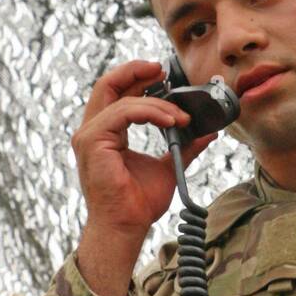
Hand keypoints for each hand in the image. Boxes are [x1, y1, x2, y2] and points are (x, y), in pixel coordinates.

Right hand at [71, 58, 218, 241]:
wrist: (127, 226)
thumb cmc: (139, 203)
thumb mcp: (168, 166)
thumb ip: (184, 147)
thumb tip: (207, 133)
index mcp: (105, 134)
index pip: (115, 94)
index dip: (137, 79)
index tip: (163, 75)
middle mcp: (92, 131)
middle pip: (107, 85)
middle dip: (136, 71)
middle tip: (162, 68)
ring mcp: (89, 136)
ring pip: (122, 100)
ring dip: (157, 103)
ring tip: (181, 117)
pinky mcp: (93, 142)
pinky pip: (124, 113)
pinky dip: (151, 112)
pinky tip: (172, 122)